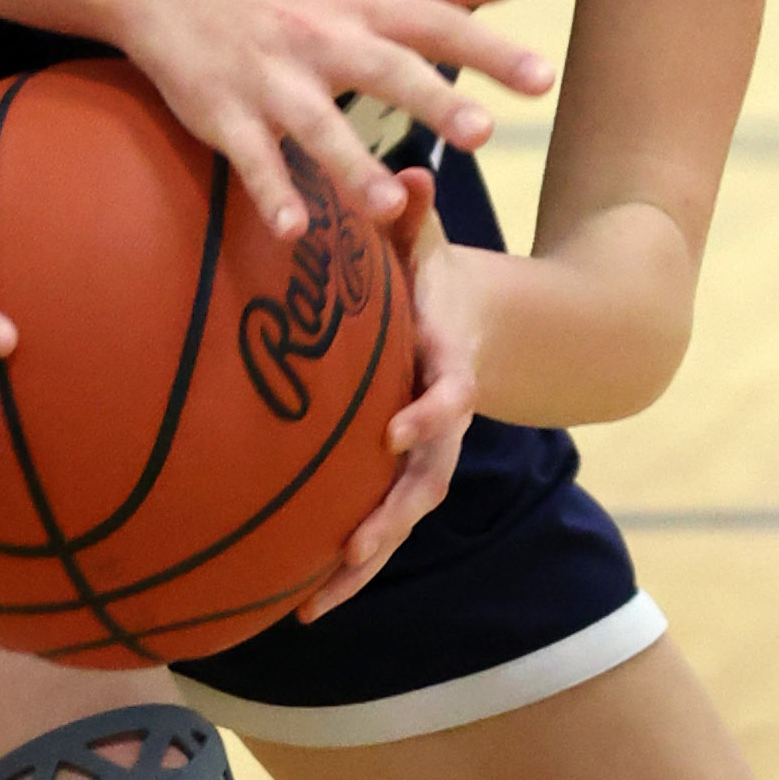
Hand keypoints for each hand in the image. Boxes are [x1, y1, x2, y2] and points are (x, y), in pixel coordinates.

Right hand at [116, 0, 553, 239]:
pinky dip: (269, 192)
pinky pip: (250, 158)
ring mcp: (272, 78)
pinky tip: (293, 231)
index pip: (436, 22)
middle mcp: (323, 36)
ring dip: (352, 164)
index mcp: (364, 3)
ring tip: (390, 207)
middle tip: (483, 134)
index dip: (490, 50)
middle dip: (433, 100)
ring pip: (316, 124)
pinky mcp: (226, 113)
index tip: (543, 79)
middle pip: (385, 69)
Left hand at [298, 172, 477, 621]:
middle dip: (392, 516)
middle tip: (354, 545)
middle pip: (428, 478)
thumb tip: (407, 175)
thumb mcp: (428, 240)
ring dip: (364, 563)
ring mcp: (427, 455)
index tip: (395, 430)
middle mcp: (444, 420)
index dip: (429, 414)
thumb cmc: (433, 272)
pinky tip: (300, 604)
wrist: (478, 320)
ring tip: (313, 605)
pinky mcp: (402, 475)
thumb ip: (417, 213)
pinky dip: (347, 568)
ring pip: (403, 517)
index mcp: (451, 361)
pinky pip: (380, 525)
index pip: (450, 394)